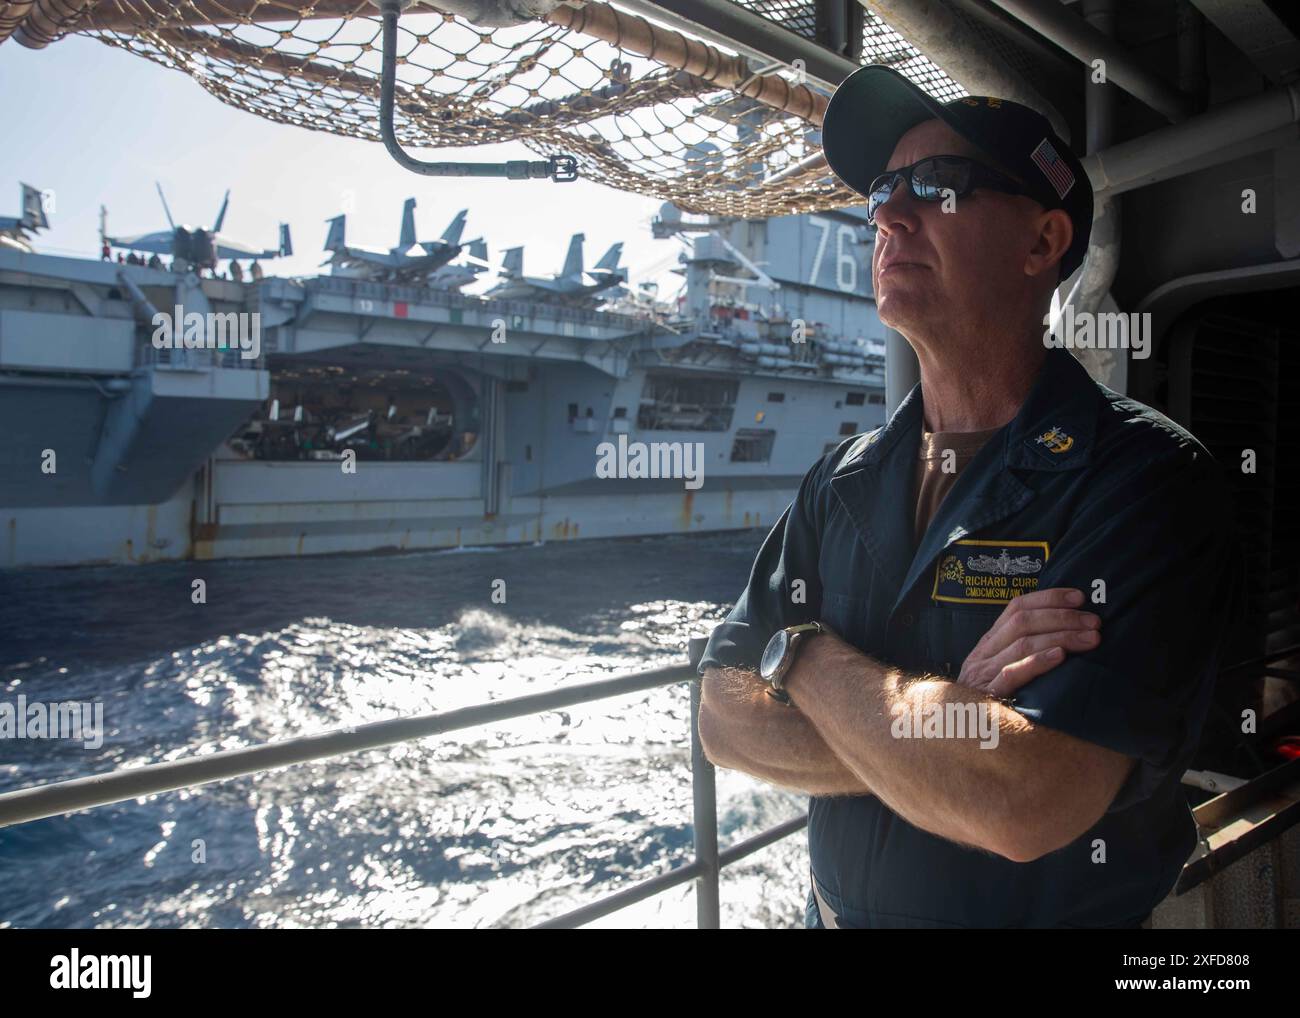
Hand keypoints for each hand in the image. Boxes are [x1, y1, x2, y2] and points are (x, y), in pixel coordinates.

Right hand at [956, 587, 1099, 698]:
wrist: (956, 733)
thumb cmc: (991, 703)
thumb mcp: (1000, 671)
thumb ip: (1022, 653)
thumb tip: (1064, 633)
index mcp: (988, 643)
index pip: (1016, 607)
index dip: (1049, 598)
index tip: (1079, 597)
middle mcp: (984, 653)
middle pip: (1023, 622)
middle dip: (1063, 617)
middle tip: (1094, 622)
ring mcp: (984, 674)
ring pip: (1022, 643)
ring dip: (1062, 637)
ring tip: (1091, 639)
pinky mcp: (988, 696)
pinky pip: (1011, 674)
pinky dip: (1037, 662)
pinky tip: (1060, 656)